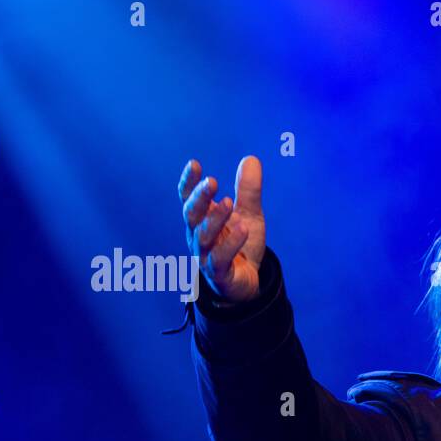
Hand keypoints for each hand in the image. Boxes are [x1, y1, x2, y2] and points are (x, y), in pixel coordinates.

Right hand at [178, 156, 265, 302]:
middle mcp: (198, 235)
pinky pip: (220, 258)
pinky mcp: (219, 273)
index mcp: (201, 219)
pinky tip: (243, 230)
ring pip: (203, 236)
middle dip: (199, 198)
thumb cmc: (241, 244)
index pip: (188, 198)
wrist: (247, 282)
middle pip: (192, 215)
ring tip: (229, 202)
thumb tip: (251, 159)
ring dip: (215, 218)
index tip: (194, 163)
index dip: (188, 182)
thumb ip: (248, 191)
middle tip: (211, 181)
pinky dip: (231, 244)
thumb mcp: (250, 214)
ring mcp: (205, 255)